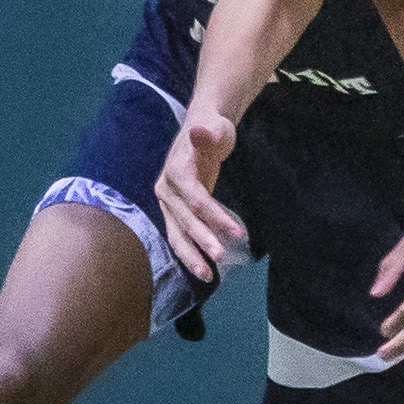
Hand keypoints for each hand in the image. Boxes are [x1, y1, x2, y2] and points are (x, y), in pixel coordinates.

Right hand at [156, 114, 247, 280]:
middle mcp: (166, 189)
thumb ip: (206, 135)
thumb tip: (198, 130)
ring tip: (208, 275)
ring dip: (191, 255)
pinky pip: (179, 234)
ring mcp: (168, 202)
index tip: (237, 232)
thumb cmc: (212, 129)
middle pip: (184, 220)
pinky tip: (203, 267)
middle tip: (221, 257)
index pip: (196, 199)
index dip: (215, 216)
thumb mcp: (215, 129)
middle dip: (202, 240)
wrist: (201, 128)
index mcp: (176, 172)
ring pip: (177, 233)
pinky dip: (190, 251)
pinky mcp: (174, 211)